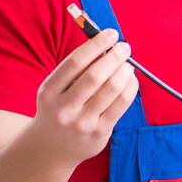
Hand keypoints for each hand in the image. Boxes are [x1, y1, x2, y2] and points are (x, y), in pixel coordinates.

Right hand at [29, 27, 139, 169]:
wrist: (50, 148)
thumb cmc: (58, 109)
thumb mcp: (55, 89)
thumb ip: (76, 70)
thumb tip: (106, 45)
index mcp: (49, 91)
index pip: (75, 62)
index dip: (96, 44)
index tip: (111, 34)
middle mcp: (64, 108)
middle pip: (96, 76)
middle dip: (114, 57)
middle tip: (125, 47)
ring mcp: (82, 122)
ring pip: (111, 90)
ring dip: (125, 72)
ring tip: (128, 64)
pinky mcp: (99, 133)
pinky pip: (121, 105)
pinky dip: (130, 88)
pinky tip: (131, 80)